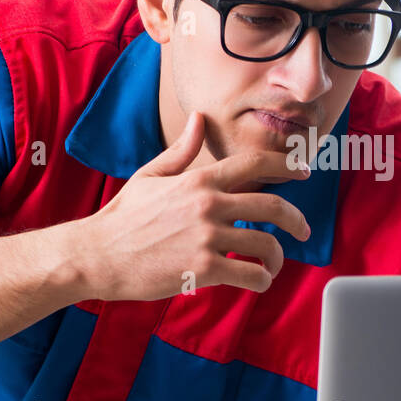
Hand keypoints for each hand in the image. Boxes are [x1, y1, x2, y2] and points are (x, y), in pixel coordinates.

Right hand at [65, 111, 310, 300]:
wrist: (96, 255)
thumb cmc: (122, 216)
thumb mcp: (151, 175)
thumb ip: (183, 151)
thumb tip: (199, 119)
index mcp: (199, 180)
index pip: (254, 164)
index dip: (285, 166)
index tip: (303, 172)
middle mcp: (208, 205)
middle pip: (272, 206)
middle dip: (296, 219)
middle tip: (303, 229)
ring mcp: (207, 237)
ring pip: (266, 245)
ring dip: (278, 257)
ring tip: (273, 264)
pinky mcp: (204, 268)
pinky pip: (250, 275)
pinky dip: (262, 280)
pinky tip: (258, 281)